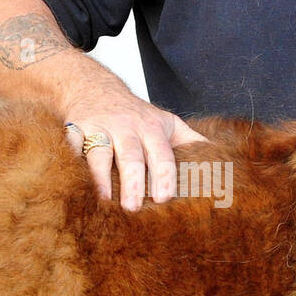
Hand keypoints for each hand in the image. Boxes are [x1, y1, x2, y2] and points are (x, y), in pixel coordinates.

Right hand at [61, 85, 207, 210]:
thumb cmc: (135, 114)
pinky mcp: (75, 129)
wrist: (93, 87)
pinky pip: (72, 147)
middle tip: (135, 208)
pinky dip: (74, 164)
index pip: (162, 153)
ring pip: (101, 153)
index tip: (165, 198)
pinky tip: (77, 183)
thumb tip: (223, 162)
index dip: (164, 175)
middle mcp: (126, 127)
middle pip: (131, 156)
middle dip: (134, 182)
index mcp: (153, 128)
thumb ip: (191, 142)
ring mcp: (99, 128)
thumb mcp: (166, 122)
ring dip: (102, 178)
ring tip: (107, 202)